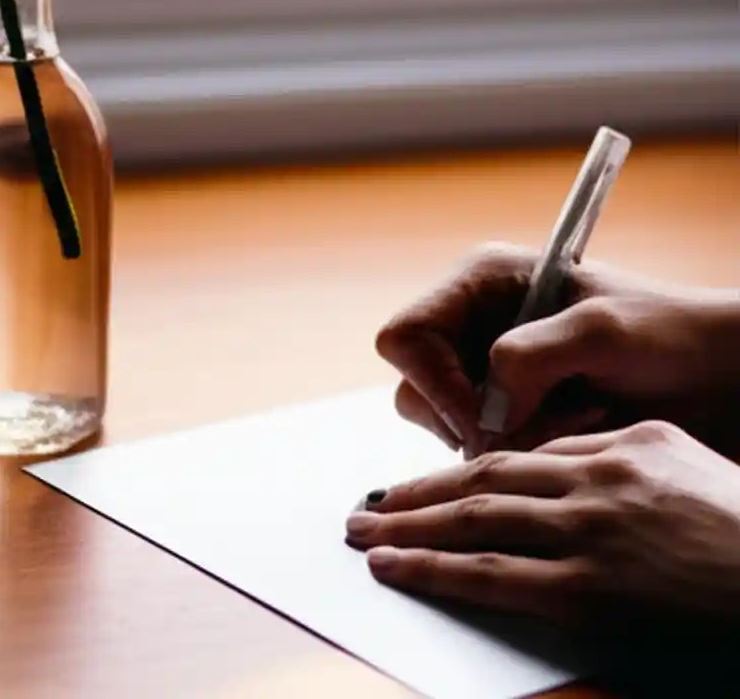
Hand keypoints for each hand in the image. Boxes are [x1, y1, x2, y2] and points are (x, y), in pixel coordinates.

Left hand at [345, 421, 739, 631]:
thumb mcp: (683, 466)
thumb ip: (613, 458)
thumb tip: (549, 463)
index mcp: (619, 451)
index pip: (514, 454)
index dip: (454, 471)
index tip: (416, 484)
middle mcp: (595, 486)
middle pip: (479, 481)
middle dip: (413, 495)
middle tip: (366, 504)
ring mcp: (587, 539)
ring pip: (471, 522)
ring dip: (406, 528)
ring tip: (362, 532)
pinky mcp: (586, 594)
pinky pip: (488, 577)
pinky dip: (431, 570)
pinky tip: (394, 568)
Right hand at [375, 243, 739, 456]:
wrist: (719, 378)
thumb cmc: (671, 335)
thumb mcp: (602, 331)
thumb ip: (528, 355)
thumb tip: (486, 406)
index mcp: (479, 282)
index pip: (405, 337)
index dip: (436, 382)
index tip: (487, 414)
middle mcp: (470, 326)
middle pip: (413, 390)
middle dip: (472, 418)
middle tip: (540, 420)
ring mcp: (484, 373)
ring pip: (441, 428)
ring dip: (507, 438)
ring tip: (575, 418)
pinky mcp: (503, 414)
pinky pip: (477, 452)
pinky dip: (524, 452)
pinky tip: (574, 430)